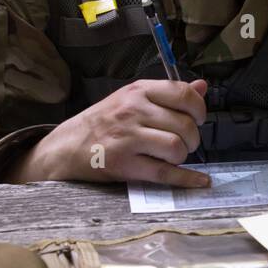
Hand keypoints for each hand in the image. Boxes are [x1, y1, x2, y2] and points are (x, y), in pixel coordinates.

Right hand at [4, 79, 208, 185]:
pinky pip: (164, 172)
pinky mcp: (122, 164)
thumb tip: (202, 86)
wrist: (65, 147)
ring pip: (176, 147)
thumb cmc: (103, 122)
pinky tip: (200, 181)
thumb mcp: (132, 98)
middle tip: (185, 143)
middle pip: (184, 125)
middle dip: (192, 138)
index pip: (183, 94)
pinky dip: (187, 179)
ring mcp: (127, 138)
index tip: (198, 119)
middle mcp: (133, 111)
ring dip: (182, 156)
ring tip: (173, 156)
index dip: (199, 109)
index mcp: (138, 91)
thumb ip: (168, 94)